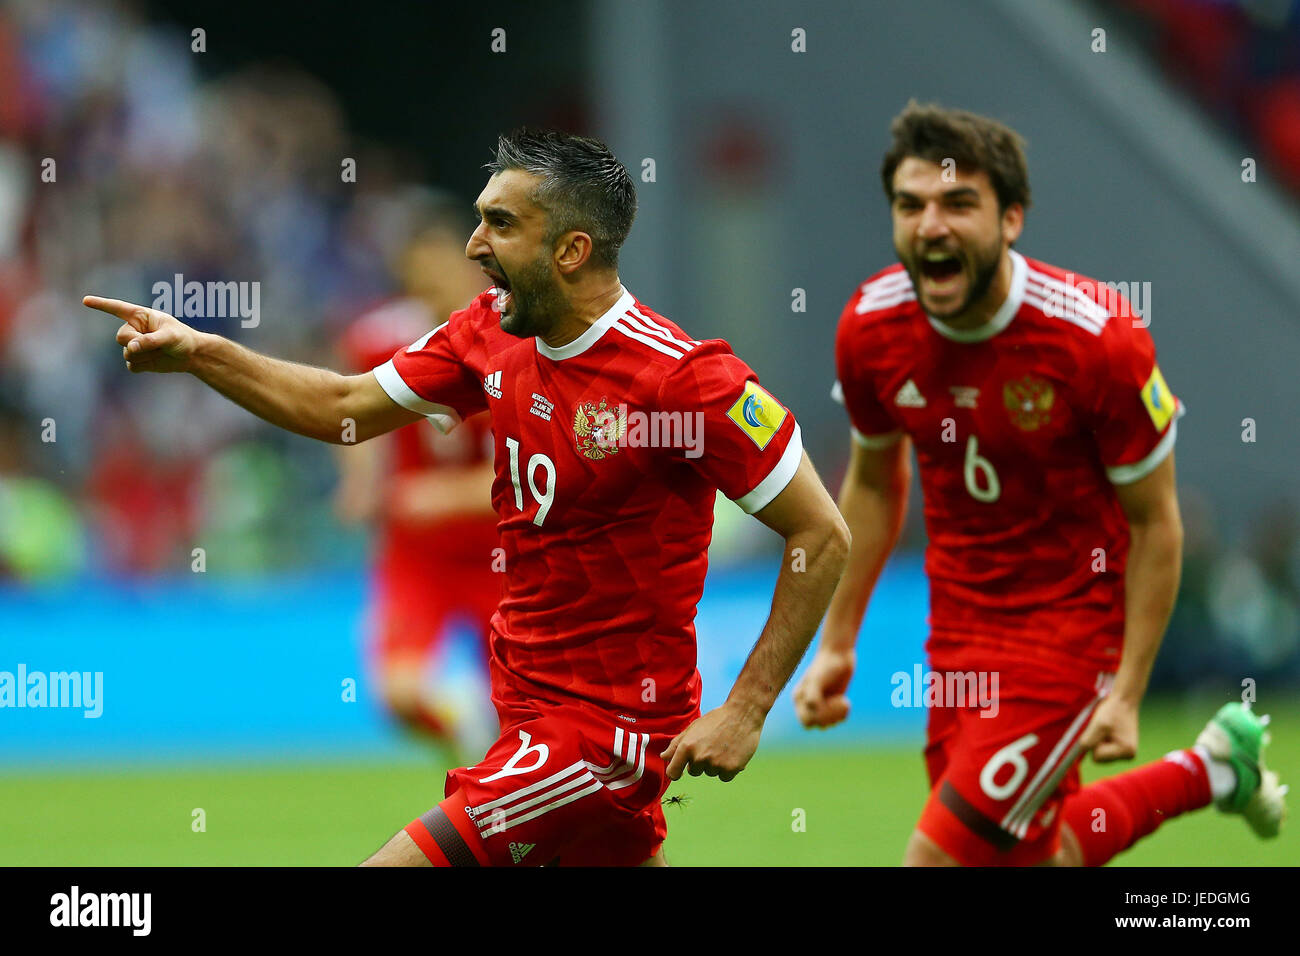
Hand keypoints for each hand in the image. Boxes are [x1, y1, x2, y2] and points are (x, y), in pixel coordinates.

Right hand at [84, 295, 201, 373]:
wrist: (191, 355)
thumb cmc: (182, 339)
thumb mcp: (170, 336)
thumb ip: (150, 340)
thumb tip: (130, 348)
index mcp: (140, 316)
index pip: (117, 308)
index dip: (101, 304)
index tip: (85, 300)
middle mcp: (134, 329)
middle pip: (121, 338)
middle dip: (137, 344)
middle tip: (157, 344)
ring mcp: (134, 345)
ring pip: (127, 354)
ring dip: (145, 356)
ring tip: (161, 351)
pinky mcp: (137, 360)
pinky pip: (132, 366)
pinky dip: (145, 365)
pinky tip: (156, 360)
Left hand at [661, 699, 763, 782]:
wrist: (743, 714)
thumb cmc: (716, 720)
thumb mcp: (693, 728)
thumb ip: (676, 744)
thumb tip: (664, 757)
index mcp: (687, 746)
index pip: (673, 772)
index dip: (675, 772)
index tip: (679, 771)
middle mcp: (699, 757)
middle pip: (694, 772)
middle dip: (700, 762)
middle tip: (711, 744)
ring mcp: (715, 764)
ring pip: (710, 773)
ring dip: (715, 764)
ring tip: (723, 746)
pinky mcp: (730, 769)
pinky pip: (724, 777)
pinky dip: (728, 769)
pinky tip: (732, 753)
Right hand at [793, 647, 854, 727]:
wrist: (839, 654)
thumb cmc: (826, 665)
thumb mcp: (817, 679)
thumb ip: (812, 695)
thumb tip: (811, 707)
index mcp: (799, 698)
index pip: (806, 721)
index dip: (820, 717)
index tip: (830, 702)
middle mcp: (807, 702)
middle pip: (815, 724)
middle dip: (829, 718)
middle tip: (839, 703)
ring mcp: (820, 703)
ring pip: (825, 724)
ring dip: (836, 717)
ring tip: (844, 702)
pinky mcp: (832, 703)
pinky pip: (835, 719)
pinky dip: (842, 715)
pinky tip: (846, 702)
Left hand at [1078, 694, 1138, 762]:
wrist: (1124, 701)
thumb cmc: (1112, 711)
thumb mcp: (1098, 725)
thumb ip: (1088, 740)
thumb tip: (1078, 752)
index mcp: (1126, 751)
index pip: (1097, 757)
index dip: (1093, 743)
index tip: (1100, 729)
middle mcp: (1129, 755)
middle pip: (1099, 758)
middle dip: (1096, 743)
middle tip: (1103, 728)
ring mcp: (1126, 752)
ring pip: (1101, 753)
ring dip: (1099, 741)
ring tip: (1107, 728)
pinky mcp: (1123, 747)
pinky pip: (1105, 749)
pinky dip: (1103, 739)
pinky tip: (1109, 730)